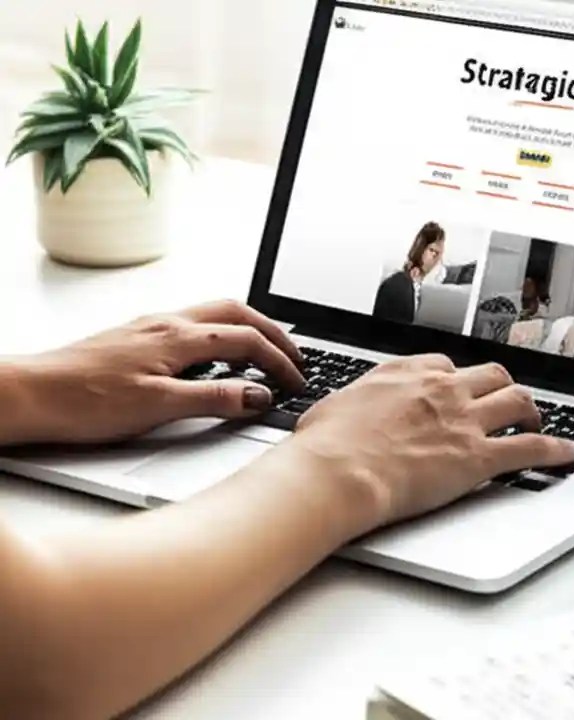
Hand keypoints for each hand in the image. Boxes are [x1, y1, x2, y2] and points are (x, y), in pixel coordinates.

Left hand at [6, 300, 305, 444]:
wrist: (25, 395)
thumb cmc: (81, 402)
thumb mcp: (158, 407)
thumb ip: (214, 399)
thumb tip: (259, 395)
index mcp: (178, 337)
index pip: (247, 341)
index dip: (279, 363)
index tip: (296, 384)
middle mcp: (166, 323)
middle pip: (237, 313)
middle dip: (273, 332)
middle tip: (295, 358)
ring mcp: (149, 328)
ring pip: (214, 314)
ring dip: (247, 329)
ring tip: (264, 353)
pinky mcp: (134, 339)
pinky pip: (191, 325)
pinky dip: (218, 336)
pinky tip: (212, 359)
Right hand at [290, 356, 573, 528]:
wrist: (336, 472)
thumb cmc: (324, 447)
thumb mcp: (333, 408)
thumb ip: (352, 405)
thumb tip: (340, 414)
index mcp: (406, 374)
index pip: (445, 365)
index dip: (456, 379)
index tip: (459, 389)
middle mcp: (441, 390)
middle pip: (491, 375)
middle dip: (502, 387)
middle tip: (507, 402)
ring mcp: (464, 420)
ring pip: (518, 401)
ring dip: (532, 411)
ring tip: (538, 422)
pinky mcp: (479, 456)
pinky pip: (530, 448)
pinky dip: (554, 450)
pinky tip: (566, 454)